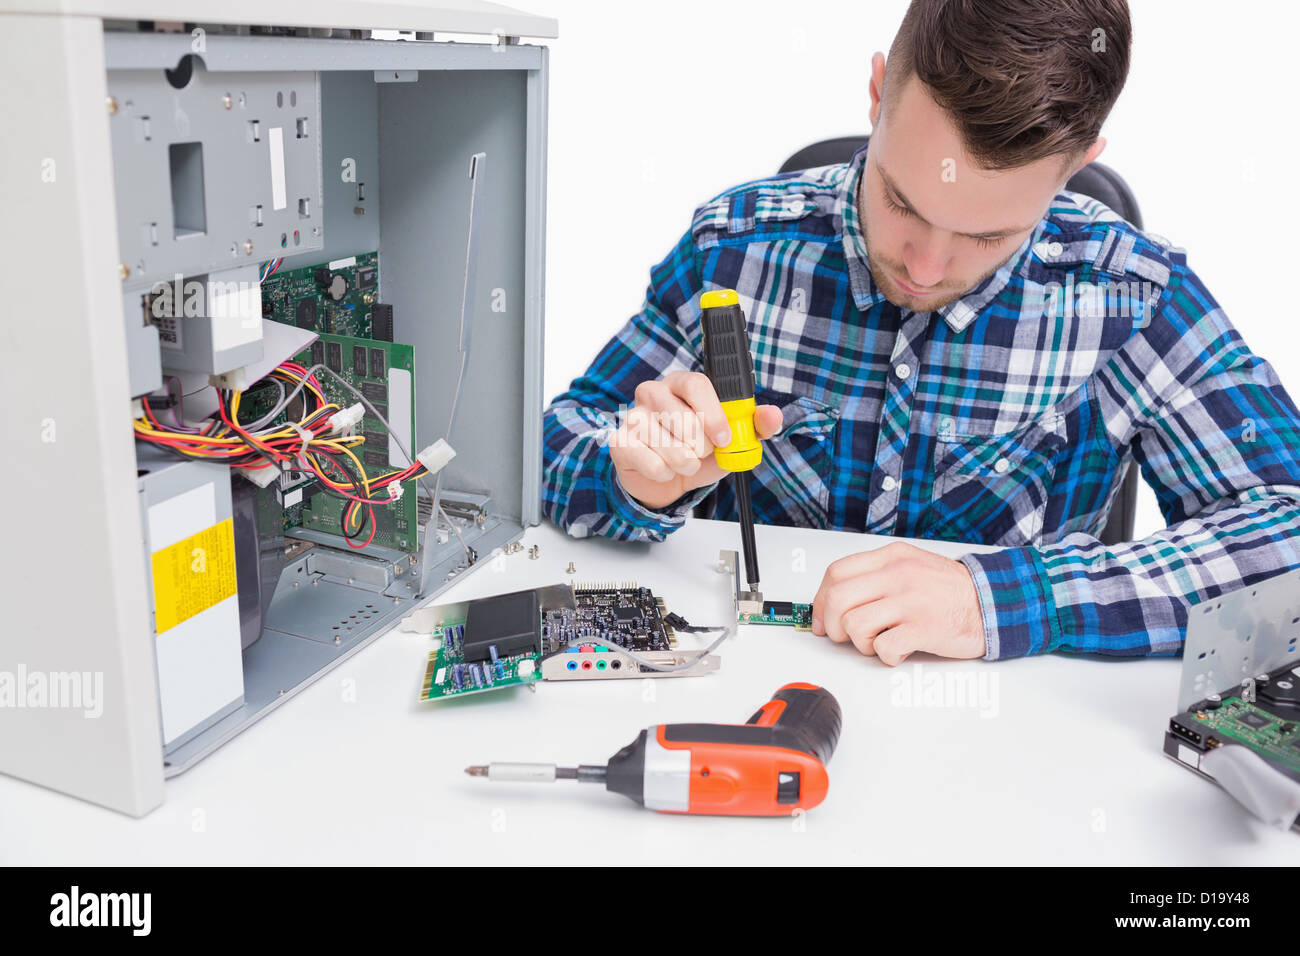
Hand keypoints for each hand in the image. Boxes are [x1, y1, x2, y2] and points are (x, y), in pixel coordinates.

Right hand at [610, 370, 783, 509]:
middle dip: (700, 447)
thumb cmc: (699, 450)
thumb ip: (754, 425)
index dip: (712, 413)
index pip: (696, 384)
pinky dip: (664, 473)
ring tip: (684, 462)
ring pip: (668, 444)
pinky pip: (650, 461)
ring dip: (684, 464)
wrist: (668, 478)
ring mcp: (634, 415)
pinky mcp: (620, 441)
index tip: (724, 439)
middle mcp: (655, 392)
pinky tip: (663, 468)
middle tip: (701, 452)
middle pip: (682, 417)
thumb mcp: (731, 439)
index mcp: (683, 383)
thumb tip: (772, 415)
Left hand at [810, 542, 985, 665]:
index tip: (821, 618)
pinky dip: (885, 657)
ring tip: (877, 642)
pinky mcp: (923, 628)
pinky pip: (884, 648)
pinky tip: (899, 651)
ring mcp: (911, 602)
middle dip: (832, 624)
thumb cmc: (950, 590)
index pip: (836, 573)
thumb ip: (876, 577)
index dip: (820, 600)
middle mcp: (898, 576)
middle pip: (837, 599)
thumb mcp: (911, 566)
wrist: (994, 601)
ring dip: (860, 643)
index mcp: (892, 558)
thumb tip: (835, 600)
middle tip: (843, 636)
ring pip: (855, 625)